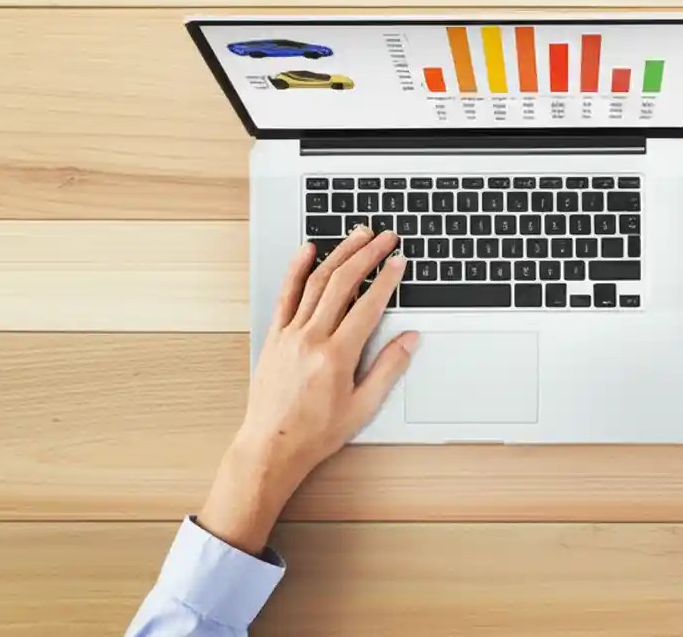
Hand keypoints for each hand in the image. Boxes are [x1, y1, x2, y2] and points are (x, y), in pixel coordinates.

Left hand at [199, 227, 418, 552]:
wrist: (272, 446)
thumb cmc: (316, 432)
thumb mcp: (363, 406)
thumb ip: (388, 368)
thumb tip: (409, 340)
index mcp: (337, 355)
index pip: (368, 305)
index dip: (387, 279)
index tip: (399, 262)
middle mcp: (311, 338)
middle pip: (343, 283)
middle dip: (368, 254)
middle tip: (385, 238)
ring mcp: (290, 334)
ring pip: (316, 282)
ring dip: (339, 254)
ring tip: (357, 235)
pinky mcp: (275, 336)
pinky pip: (287, 295)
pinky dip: (297, 269)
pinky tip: (308, 251)